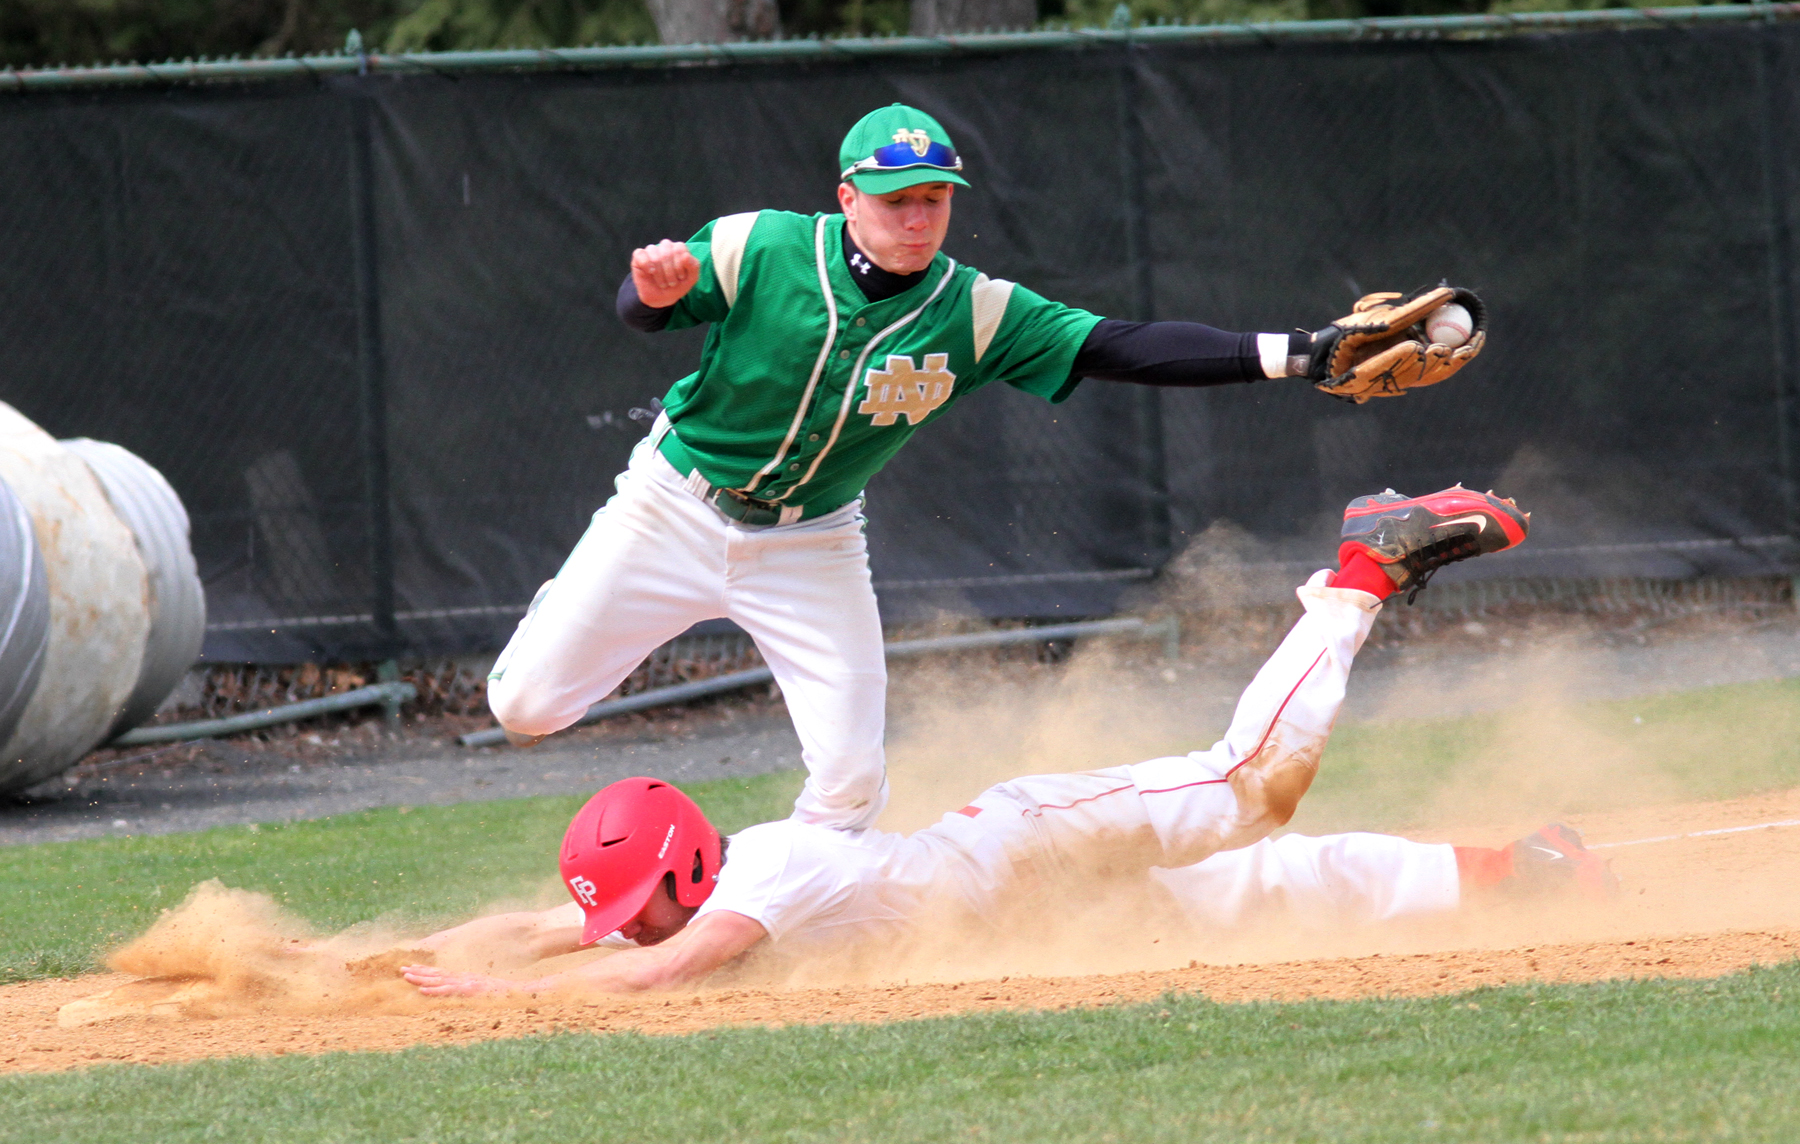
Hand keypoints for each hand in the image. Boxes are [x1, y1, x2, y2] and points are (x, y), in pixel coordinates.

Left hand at [402, 964, 526, 997]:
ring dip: (421, 978)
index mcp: (468, 979)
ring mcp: (467, 984)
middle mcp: (465, 979)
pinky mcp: (470, 991)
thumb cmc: (507, 994)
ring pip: (439, 981)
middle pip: (438, 974)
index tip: (413, 967)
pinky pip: (449, 991)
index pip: (443, 973)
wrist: (521, 992)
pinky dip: (435, 990)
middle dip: (419, 972)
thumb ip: (476, 989)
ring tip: (406, 976)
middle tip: (401, 969)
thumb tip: (467, 993)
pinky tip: (423, 989)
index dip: (427, 970)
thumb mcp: (488, 990)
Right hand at [631, 240, 700, 308]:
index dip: (680, 264)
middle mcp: (664, 247)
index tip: (681, 278)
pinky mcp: (639, 257)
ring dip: (659, 271)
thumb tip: (686, 255)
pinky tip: (651, 272)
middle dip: (670, 270)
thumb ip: (694, 266)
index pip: (679, 248)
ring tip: (663, 284)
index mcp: (678, 249)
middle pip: (666, 250)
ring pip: (653, 252)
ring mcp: (651, 251)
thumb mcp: (691, 279)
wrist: (661, 299)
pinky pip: (640, 253)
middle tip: (672, 283)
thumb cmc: (677, 286)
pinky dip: (646, 263)